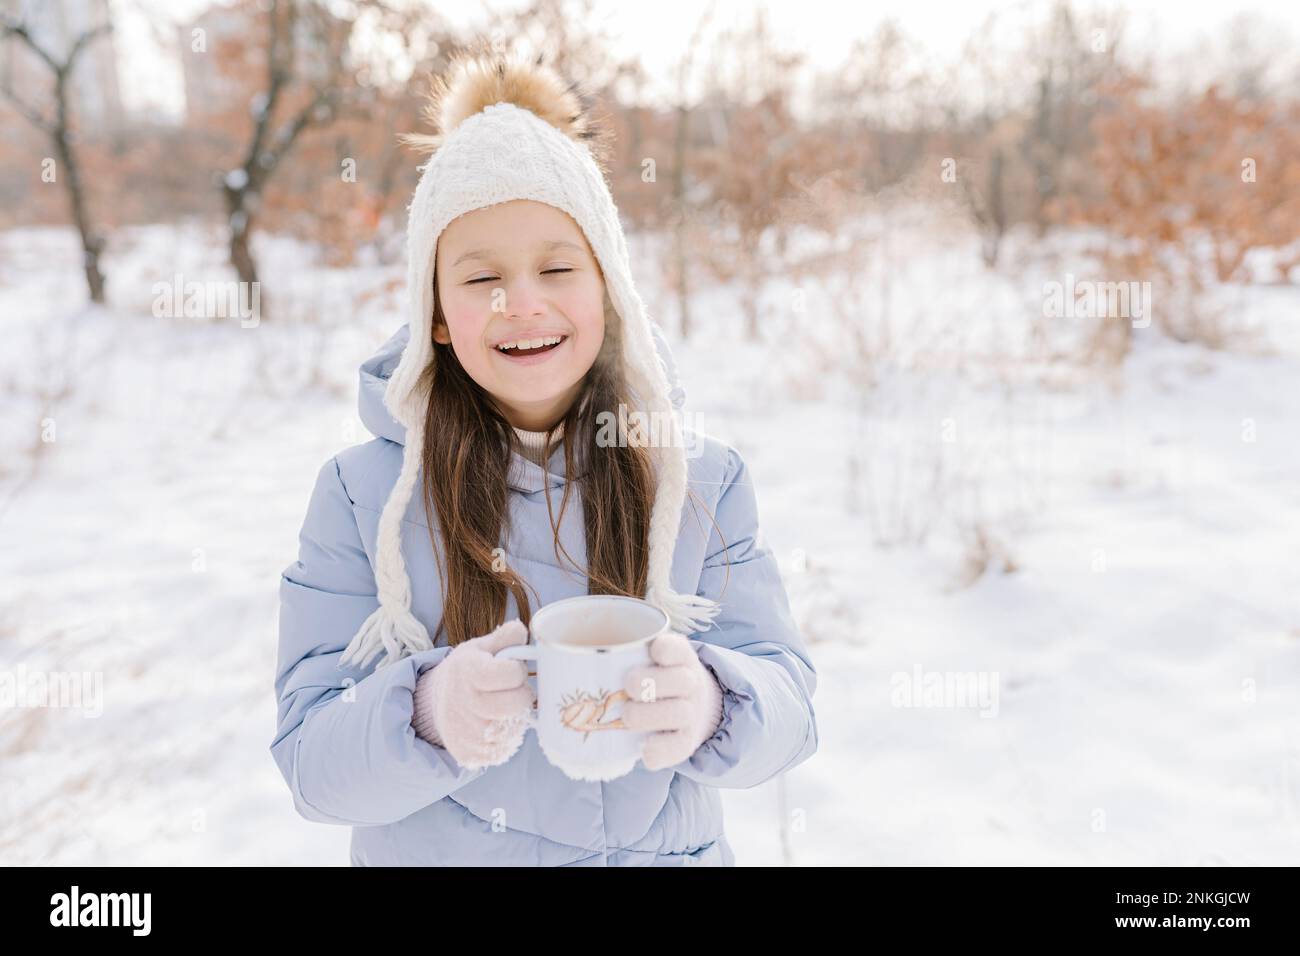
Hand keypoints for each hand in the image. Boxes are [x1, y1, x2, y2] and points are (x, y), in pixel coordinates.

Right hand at [411, 619, 534, 768]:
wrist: (437, 704)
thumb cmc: (466, 672)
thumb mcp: (479, 648)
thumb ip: (504, 638)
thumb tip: (522, 630)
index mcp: (469, 673)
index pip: (513, 673)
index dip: (517, 670)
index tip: (509, 669)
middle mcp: (467, 704)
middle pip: (519, 703)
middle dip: (521, 694)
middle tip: (510, 689)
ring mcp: (469, 733)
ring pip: (516, 726)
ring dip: (515, 715)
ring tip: (501, 704)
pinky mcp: (472, 754)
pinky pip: (506, 746)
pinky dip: (506, 735)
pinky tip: (495, 723)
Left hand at [620, 632, 725, 771]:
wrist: (691, 707)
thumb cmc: (653, 679)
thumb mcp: (645, 659)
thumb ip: (615, 657)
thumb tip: (556, 657)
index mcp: (679, 658)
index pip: (678, 648)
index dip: (666, 649)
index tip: (652, 651)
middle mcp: (690, 683)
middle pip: (680, 681)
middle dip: (651, 683)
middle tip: (627, 686)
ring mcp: (691, 713)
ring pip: (679, 713)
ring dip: (649, 716)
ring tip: (627, 717)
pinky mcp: (686, 741)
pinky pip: (678, 747)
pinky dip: (659, 750)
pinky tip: (642, 749)